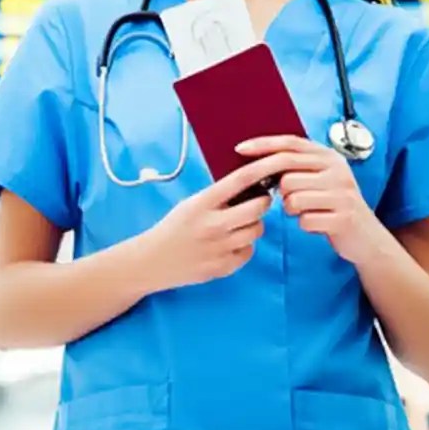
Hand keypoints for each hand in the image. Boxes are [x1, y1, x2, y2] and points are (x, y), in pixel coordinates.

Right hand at [141, 152, 308, 289]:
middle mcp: (212, 224)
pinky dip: (243, 246)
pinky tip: (228, 245)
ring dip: (253, 225)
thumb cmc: (173, 229)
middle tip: (258, 202)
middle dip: (263, 203)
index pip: (239, 180)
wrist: (151, 261)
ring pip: (257, 230)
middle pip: (258, 208)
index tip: (277, 162)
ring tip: (237, 226)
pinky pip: (249, 251)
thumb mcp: (190, 205)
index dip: (262, 169)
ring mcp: (219, 247)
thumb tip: (252, 186)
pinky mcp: (224, 267)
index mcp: (201, 203)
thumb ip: (217, 197)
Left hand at [235, 135, 391, 266]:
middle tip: (276, 196)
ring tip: (305, 210)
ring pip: (292, 198)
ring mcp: (342, 194)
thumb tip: (255, 160)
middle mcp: (338, 171)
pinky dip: (304, 224)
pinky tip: (316, 223)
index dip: (263, 145)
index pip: (290, 143)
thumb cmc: (331, 205)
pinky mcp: (344, 217)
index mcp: (329, 156)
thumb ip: (294, 167)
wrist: (365, 236)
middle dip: (274, 187)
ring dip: (291, 208)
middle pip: (286, 173)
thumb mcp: (318, 179)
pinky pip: (304, 220)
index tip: (239, 149)